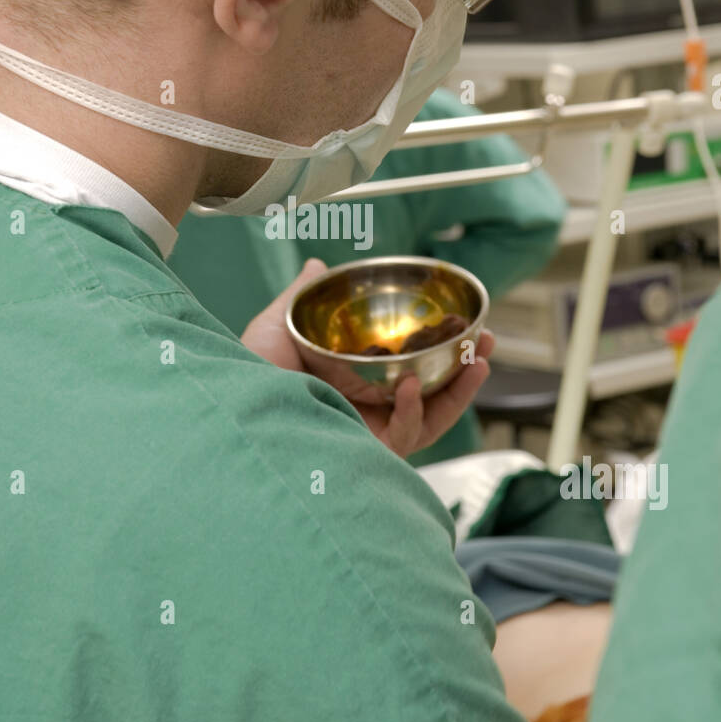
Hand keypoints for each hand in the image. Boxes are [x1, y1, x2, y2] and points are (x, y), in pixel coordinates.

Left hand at [241, 258, 494, 459]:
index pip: (407, 369)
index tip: (463, 324)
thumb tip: (316, 264)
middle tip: (486, 342)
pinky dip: (413, 411)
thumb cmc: (245, 377)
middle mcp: (366, 412)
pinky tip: (413, 386)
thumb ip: (299, 298)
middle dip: (465, 372)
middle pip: (431, 396)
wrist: (233, 413)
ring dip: (459, 392)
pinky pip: (404, 436)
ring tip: (480, 362)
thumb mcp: (275, 328)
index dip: (438, 350)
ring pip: (430, 419)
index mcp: (352, 385)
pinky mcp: (366, 457)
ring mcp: (368, 436)